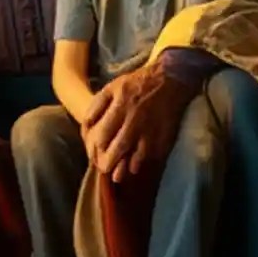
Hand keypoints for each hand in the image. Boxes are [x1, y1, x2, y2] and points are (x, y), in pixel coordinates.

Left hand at [82, 67, 195, 181]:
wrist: (171, 80)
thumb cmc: (137, 83)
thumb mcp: (111, 87)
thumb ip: (97, 105)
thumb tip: (86, 123)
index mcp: (120, 107)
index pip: (104, 133)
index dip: (96, 147)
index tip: (92, 155)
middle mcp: (135, 120)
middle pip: (119, 147)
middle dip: (109, 162)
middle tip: (103, 170)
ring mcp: (151, 129)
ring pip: (136, 154)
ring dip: (125, 167)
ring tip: (116, 177)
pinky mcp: (164, 135)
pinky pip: (152, 153)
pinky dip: (142, 162)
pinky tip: (134, 168)